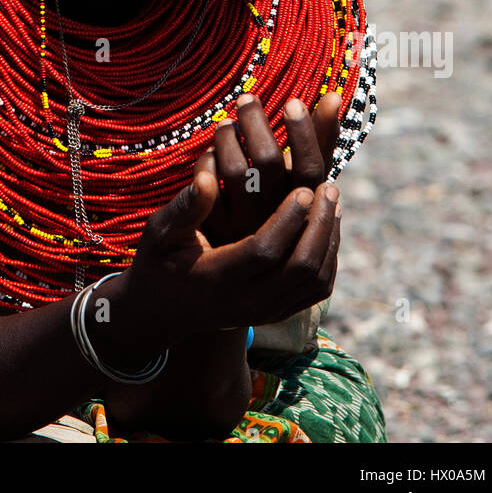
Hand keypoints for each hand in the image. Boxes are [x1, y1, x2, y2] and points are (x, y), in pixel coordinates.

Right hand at [122, 173, 340, 346]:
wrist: (161, 311)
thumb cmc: (158, 261)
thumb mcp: (159, 233)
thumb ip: (183, 207)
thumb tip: (206, 179)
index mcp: (217, 279)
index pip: (263, 251)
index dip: (286, 220)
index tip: (302, 189)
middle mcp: (246, 302)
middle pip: (299, 269)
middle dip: (319, 225)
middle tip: (328, 187)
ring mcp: (265, 313)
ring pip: (314, 281)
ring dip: (328, 238)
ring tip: (332, 200)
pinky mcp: (276, 313)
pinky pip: (314, 290)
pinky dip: (327, 257)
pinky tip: (327, 226)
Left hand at [196, 92, 340, 245]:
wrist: (251, 270)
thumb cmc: (285, 206)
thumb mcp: (305, 179)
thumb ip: (321, 139)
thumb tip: (336, 94)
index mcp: (306, 205)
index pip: (310, 165)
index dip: (303, 132)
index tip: (293, 101)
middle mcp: (278, 218)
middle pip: (267, 161)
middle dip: (256, 122)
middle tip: (247, 98)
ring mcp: (245, 226)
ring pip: (234, 169)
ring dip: (228, 136)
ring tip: (226, 122)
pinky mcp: (214, 231)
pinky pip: (206, 183)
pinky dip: (207, 160)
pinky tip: (211, 151)